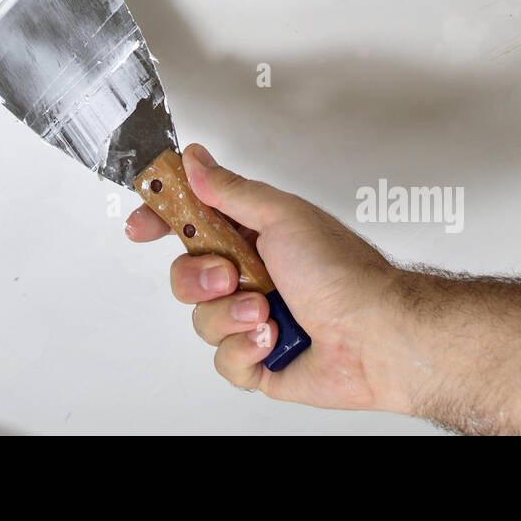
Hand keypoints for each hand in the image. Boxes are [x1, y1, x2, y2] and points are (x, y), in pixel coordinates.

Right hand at [125, 143, 411, 411]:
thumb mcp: (282, 216)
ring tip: (266, 313)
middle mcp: (252, 274)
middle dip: (201, 277)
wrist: (377, 338)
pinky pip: (223, 360)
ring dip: (230, 316)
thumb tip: (196, 160)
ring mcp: (253, 317)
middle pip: (186, 272)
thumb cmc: (345, 275)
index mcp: (255, 233)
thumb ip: (230, 190)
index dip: (162, 221)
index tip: (142, 225)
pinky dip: (245, 350)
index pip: (193, 221)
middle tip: (230, 275)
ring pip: (201, 319)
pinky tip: (273, 340)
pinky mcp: (259, 359)